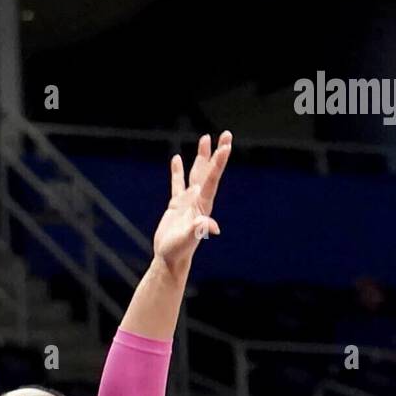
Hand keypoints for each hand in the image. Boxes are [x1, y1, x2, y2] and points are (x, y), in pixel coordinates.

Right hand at [153, 133, 231, 276]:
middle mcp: (198, 200)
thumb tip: (212, 226)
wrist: (169, 260)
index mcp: (202, 206)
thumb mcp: (188, 240)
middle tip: (226, 134)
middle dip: (216, 153)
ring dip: (200, 156)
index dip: (218, 163)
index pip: (212, 179)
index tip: (226, 146)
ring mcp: (187, 202)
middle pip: (208, 171)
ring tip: (205, 139)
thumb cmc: (178, 251)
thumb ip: (198, 230)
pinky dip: (177, 172)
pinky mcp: (176, 206)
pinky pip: (177, 184)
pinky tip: (177, 160)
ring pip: (195, 174)